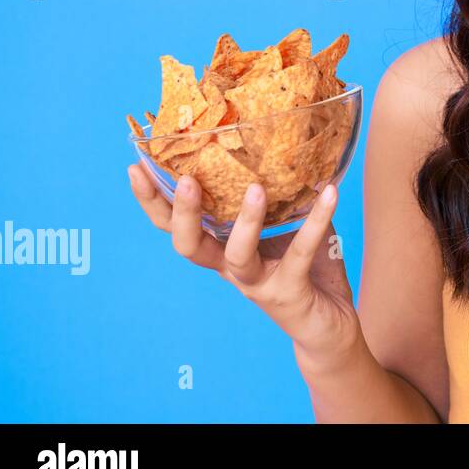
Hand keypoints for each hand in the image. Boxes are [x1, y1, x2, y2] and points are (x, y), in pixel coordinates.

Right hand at [127, 164, 360, 365]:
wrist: (329, 326)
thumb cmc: (306, 269)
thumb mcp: (288, 225)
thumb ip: (281, 193)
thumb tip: (285, 142)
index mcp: (221, 249)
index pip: (175, 227)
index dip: (153, 202)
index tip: (137, 167)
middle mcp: (231, 269)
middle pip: (190, 245)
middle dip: (183, 214)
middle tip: (187, 180)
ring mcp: (257, 283)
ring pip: (237, 255)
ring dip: (245, 220)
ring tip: (256, 188)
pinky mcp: (288, 292)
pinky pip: (299, 253)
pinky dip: (316, 221)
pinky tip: (331, 193)